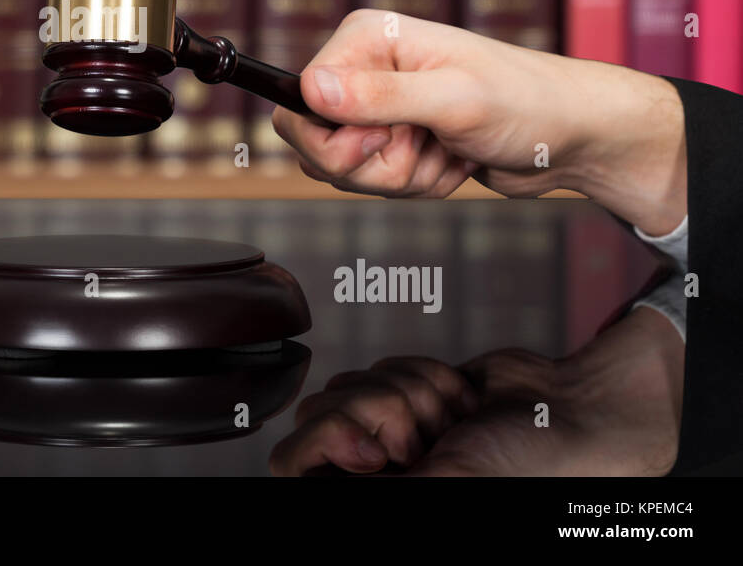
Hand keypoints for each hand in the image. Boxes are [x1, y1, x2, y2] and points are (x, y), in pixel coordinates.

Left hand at [269, 307, 682, 476]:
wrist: (570, 410)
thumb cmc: (523, 462)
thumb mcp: (442, 484)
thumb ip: (382, 491)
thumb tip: (303, 478)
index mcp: (374, 497)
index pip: (292, 465)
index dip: (329, 444)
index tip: (379, 451)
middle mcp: (372, 472)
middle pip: (319, 414)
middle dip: (381, 410)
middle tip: (429, 433)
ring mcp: (387, 430)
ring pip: (349, 385)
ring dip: (410, 391)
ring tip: (454, 420)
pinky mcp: (406, 393)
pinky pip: (383, 366)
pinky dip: (426, 375)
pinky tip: (462, 401)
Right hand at [271, 9, 686, 234]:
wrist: (574, 135)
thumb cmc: (529, 101)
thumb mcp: (454, 100)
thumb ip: (379, 96)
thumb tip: (312, 89)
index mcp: (369, 39)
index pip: (300, 101)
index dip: (335, 139)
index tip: (385, 140)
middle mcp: (366, 68)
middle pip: (317, 143)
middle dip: (374, 165)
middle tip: (424, 144)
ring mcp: (380, 107)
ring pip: (345, 170)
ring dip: (401, 177)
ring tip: (446, 149)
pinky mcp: (395, 140)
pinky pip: (374, 182)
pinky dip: (416, 184)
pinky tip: (451, 160)